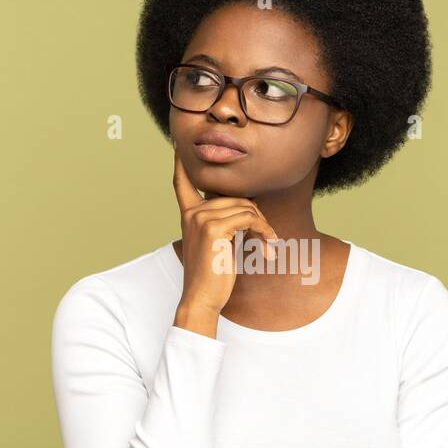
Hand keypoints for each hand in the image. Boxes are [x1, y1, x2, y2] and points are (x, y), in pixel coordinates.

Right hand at [172, 148, 277, 335]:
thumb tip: (248, 207)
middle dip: (256, 217)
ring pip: (246, 207)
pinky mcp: (214, 228)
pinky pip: (250, 218)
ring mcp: (201, 218)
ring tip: (267, 246)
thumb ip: (222, 222)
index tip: (179, 148)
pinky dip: (264, 231)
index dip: (181, 164)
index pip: (182, 183)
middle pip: (236, 197)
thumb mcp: (215, 243)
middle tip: (266, 238)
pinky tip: (268, 246)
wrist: (202, 298)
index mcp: (189, 215)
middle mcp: (192, 213)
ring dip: (263, 227)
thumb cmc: (212, 275)